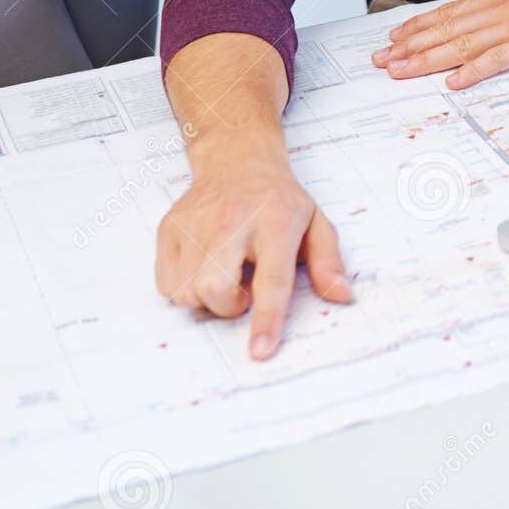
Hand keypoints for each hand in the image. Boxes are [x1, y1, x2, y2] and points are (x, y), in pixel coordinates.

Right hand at [155, 142, 351, 359]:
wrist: (235, 158)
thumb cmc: (276, 199)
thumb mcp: (315, 222)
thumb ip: (328, 262)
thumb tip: (342, 296)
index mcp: (276, 222)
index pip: (272, 279)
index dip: (267, 319)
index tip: (260, 350)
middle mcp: (232, 220)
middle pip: (215, 288)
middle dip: (228, 306)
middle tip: (243, 289)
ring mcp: (195, 222)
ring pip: (187, 292)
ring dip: (206, 298)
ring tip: (223, 272)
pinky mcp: (169, 227)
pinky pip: (166, 283)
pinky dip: (183, 287)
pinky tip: (202, 266)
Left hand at [371, 0, 508, 89]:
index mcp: (499, 0)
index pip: (449, 14)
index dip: (418, 27)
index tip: (394, 36)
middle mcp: (499, 11)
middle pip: (445, 30)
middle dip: (409, 46)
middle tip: (380, 59)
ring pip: (461, 44)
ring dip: (427, 59)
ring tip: (400, 70)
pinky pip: (497, 59)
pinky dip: (473, 70)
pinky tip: (453, 80)